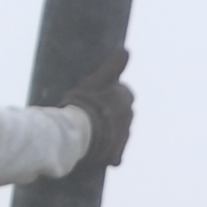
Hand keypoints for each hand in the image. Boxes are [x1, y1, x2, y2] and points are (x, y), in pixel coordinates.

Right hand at [58, 49, 134, 170]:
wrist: (77, 134)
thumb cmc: (85, 103)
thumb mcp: (97, 80)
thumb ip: (113, 66)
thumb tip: (126, 50)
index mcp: (125, 98)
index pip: (123, 93)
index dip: (109, 95)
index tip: (96, 96)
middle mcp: (129, 118)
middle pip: (122, 114)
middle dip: (111, 113)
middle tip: (92, 113)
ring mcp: (123, 138)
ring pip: (119, 133)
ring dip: (110, 131)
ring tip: (92, 131)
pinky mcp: (116, 156)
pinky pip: (115, 154)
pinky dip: (109, 152)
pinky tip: (97, 151)